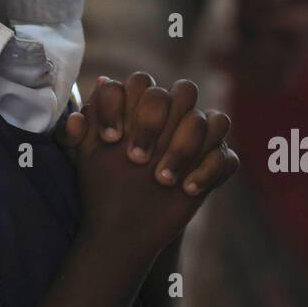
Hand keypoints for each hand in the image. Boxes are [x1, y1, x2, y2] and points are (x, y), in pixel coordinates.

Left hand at [57, 72, 237, 195]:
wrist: (126, 224)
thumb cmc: (104, 183)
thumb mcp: (85, 156)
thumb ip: (80, 127)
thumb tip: (93, 92)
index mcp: (141, 104)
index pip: (141, 82)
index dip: (124, 106)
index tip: (109, 140)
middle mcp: (173, 113)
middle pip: (182, 91)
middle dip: (156, 123)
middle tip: (136, 160)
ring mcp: (197, 137)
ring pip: (208, 119)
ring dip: (184, 148)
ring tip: (161, 180)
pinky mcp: (214, 163)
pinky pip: (227, 156)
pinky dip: (209, 170)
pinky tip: (187, 190)